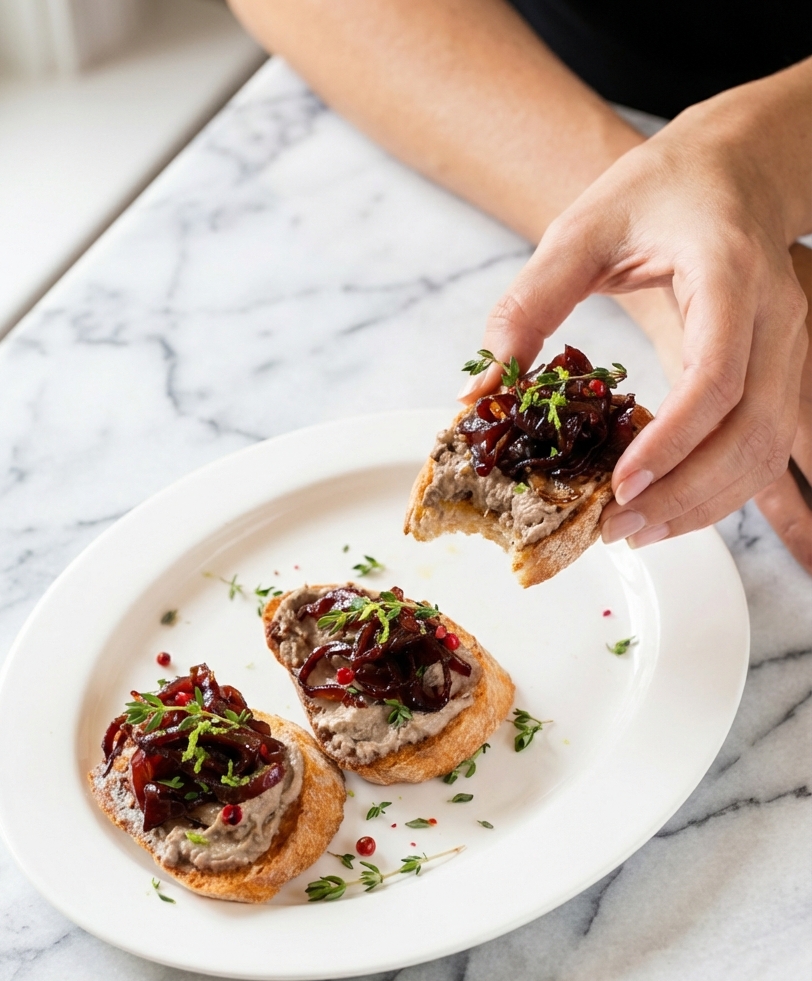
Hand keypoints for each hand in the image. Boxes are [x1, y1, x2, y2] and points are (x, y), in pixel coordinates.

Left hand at [461, 60, 811, 550]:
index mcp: (728, 272)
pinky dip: (720, 490)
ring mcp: (791, 349)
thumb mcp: (579, 230)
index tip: (620, 483)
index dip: (672, 441)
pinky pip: (763, 449)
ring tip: (636, 530)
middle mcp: (776, 317)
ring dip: (705, 504)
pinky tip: (667, 508)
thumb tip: (480, 390)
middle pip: (751, 432)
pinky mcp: (785, 374)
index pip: (716, 376)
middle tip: (615, 527)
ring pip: (765, 452)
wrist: (734, 168)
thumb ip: (528, 305)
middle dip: (686, 494)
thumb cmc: (658, 191)